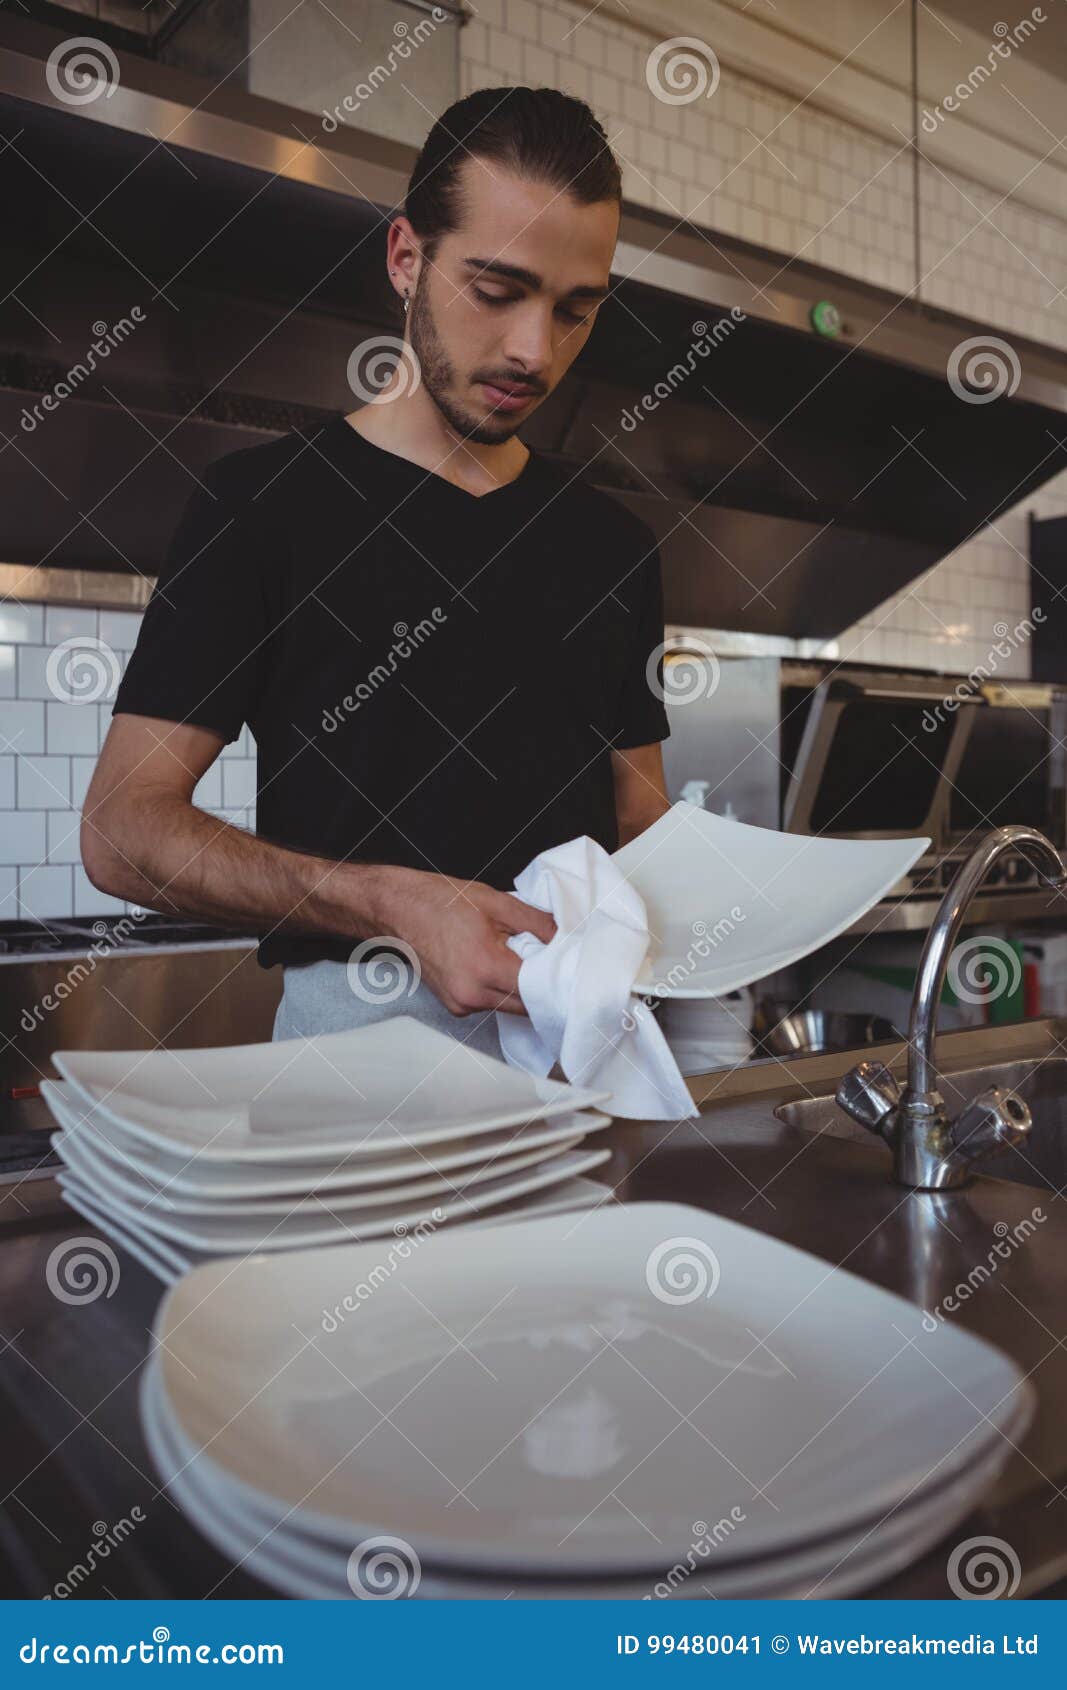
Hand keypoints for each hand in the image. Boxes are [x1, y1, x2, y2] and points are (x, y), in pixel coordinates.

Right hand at [371, 866, 555, 1015]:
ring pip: (510, 1007)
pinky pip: (492, 1003)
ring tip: (522, 957)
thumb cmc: (439, 901)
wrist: (397, 909)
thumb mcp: (497, 902)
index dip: (560, 977)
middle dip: (544, 985)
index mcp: (485, 967)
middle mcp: (472, 995)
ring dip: (523, 988)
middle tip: (554, 961)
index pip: (539, 988)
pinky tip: (499, 964)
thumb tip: (568, 939)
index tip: (573, 965)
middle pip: (527, 1005)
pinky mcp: (455, 1006)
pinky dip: (502, 988)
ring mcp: (461, 1004)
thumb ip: (538, 923)